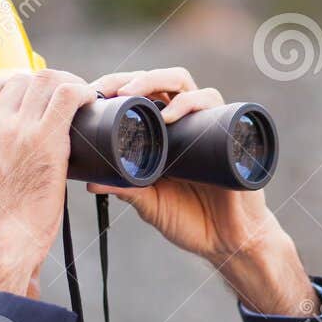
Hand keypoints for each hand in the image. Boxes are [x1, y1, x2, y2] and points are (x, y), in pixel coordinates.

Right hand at [0, 70, 95, 295]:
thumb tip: (9, 169)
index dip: (16, 84)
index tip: (35, 97)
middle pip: (21, 79)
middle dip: (47, 84)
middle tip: (68, 99)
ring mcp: (16, 130)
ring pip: (44, 81)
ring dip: (68, 84)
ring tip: (83, 99)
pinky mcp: (44, 141)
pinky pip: (66, 98)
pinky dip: (82, 93)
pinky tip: (91, 102)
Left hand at [85, 68, 317, 315]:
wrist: (229, 242)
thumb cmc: (192, 222)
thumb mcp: (150, 204)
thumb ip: (126, 190)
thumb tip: (90, 183)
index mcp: (165, 134)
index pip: (142, 94)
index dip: (117, 86)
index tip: (94, 92)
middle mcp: (186, 123)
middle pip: (160, 80)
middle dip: (132, 78)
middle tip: (110, 90)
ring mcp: (208, 125)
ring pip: (184, 83)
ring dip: (156, 79)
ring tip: (133, 95)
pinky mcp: (230, 134)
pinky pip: (214, 104)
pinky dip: (191, 103)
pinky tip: (171, 115)